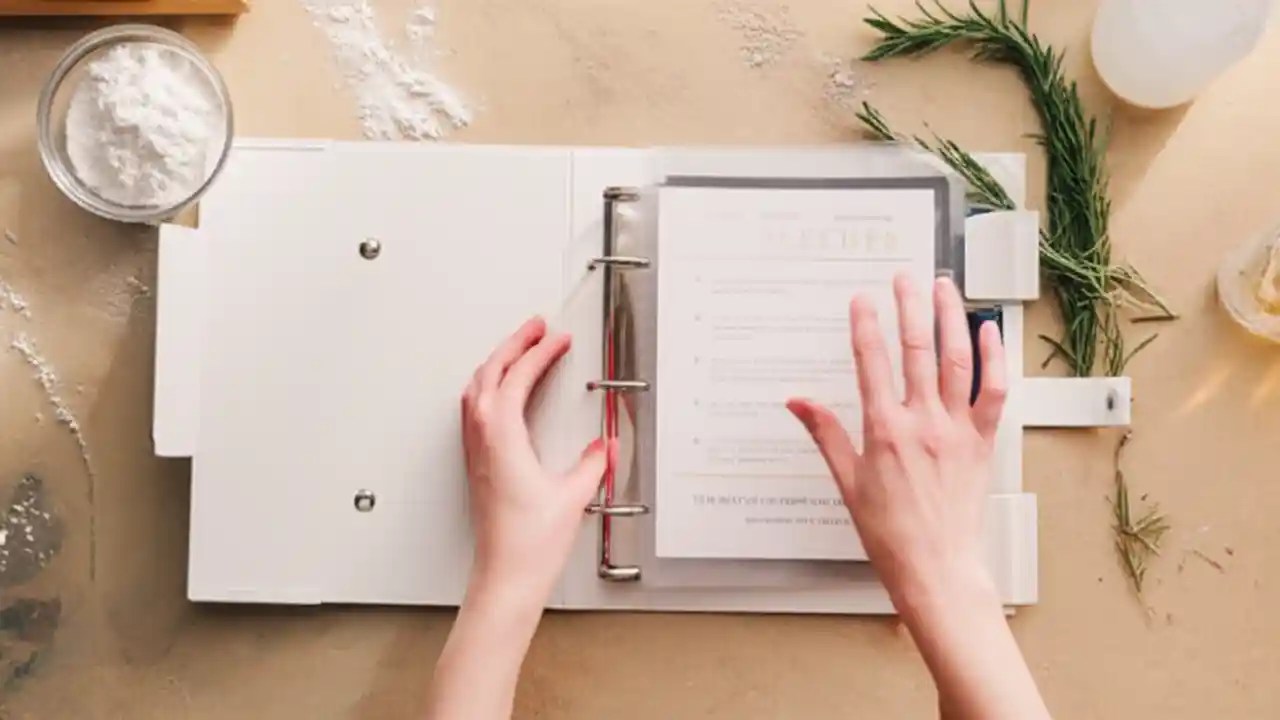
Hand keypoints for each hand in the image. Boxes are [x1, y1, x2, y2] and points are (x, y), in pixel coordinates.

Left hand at [461, 316, 606, 604]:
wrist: (505, 576)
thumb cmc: (529, 543)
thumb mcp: (573, 495)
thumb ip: (593, 463)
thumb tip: (603, 445)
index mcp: (502, 435)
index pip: (518, 376)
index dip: (540, 352)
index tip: (557, 338)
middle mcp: (482, 437)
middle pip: (490, 373)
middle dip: (513, 345)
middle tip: (536, 328)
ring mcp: (474, 450)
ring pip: (476, 389)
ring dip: (496, 364)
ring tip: (518, 351)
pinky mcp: (475, 464)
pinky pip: (473, 410)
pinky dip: (488, 388)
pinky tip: (500, 395)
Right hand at [787, 274, 1006, 609]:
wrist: (936, 566)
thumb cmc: (890, 533)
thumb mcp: (847, 481)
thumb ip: (825, 434)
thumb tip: (798, 401)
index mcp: (884, 431)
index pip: (872, 363)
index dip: (865, 325)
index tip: (862, 300)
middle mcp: (922, 423)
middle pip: (915, 350)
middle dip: (908, 307)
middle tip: (904, 279)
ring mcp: (956, 429)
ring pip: (955, 359)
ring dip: (950, 318)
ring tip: (944, 289)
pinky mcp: (982, 441)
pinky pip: (992, 390)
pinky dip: (992, 358)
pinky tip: (988, 332)